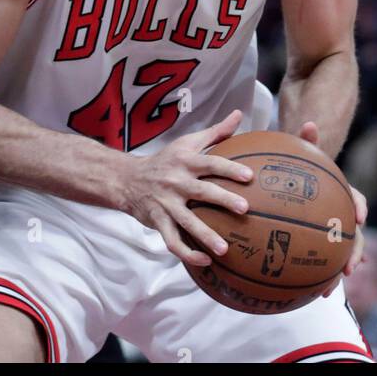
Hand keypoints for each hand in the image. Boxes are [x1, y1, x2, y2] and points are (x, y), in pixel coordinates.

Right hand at [120, 109, 251, 267]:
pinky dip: (187, 253)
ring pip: (186, 221)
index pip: (210, 163)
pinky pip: (172, 241)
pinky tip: (206, 261)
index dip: (229, 168)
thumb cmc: (165, 160)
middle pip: (201, 191)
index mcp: (185, 162)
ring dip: (205, 235)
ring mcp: (166, 203)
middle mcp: (176, 181)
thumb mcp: (187, 143)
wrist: (127, 178)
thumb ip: (216, 132)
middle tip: (244, 208)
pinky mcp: (158, 221)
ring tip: (225, 249)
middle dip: (222, 199)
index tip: (249, 176)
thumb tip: (239, 114)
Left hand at [297, 121, 365, 296]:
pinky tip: (314, 293)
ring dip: (339, 271)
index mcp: (342, 193)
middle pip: (356, 235)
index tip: (360, 218)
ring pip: (343, 253)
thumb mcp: (302, 152)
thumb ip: (306, 140)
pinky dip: (321, 276)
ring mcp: (334, 230)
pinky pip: (324, 261)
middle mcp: (342, 214)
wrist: (302, 180)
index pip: (357, 200)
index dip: (360, 208)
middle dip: (355, 252)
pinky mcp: (321, 243)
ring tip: (329, 289)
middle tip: (350, 267)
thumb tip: (309, 123)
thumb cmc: (302, 166)